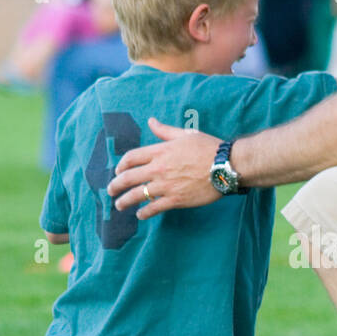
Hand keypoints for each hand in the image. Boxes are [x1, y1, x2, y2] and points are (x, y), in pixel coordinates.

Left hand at [107, 118, 222, 217]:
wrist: (226, 166)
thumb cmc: (209, 148)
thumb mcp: (185, 134)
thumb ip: (165, 131)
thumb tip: (151, 120)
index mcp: (160, 151)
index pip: (131, 157)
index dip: (121, 165)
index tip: (118, 171)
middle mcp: (159, 168)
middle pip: (128, 177)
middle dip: (115, 185)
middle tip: (110, 190)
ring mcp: (166, 185)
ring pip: (137, 195)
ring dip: (124, 201)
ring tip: (119, 205)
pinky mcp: (175, 199)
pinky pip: (154, 207)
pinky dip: (144, 213)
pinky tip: (140, 215)